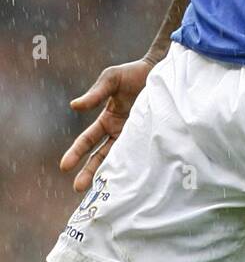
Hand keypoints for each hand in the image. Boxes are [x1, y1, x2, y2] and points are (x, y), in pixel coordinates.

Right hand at [60, 58, 155, 193]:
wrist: (162, 69)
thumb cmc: (134, 73)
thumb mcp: (111, 80)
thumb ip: (95, 94)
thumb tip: (74, 106)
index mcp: (107, 121)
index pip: (87, 142)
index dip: (75, 153)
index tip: (64, 167)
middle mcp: (119, 132)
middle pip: (100, 157)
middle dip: (88, 172)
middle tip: (78, 188)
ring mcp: (136, 136)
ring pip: (120, 161)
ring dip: (111, 175)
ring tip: (104, 192)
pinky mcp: (152, 137)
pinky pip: (142, 155)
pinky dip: (136, 168)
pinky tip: (132, 181)